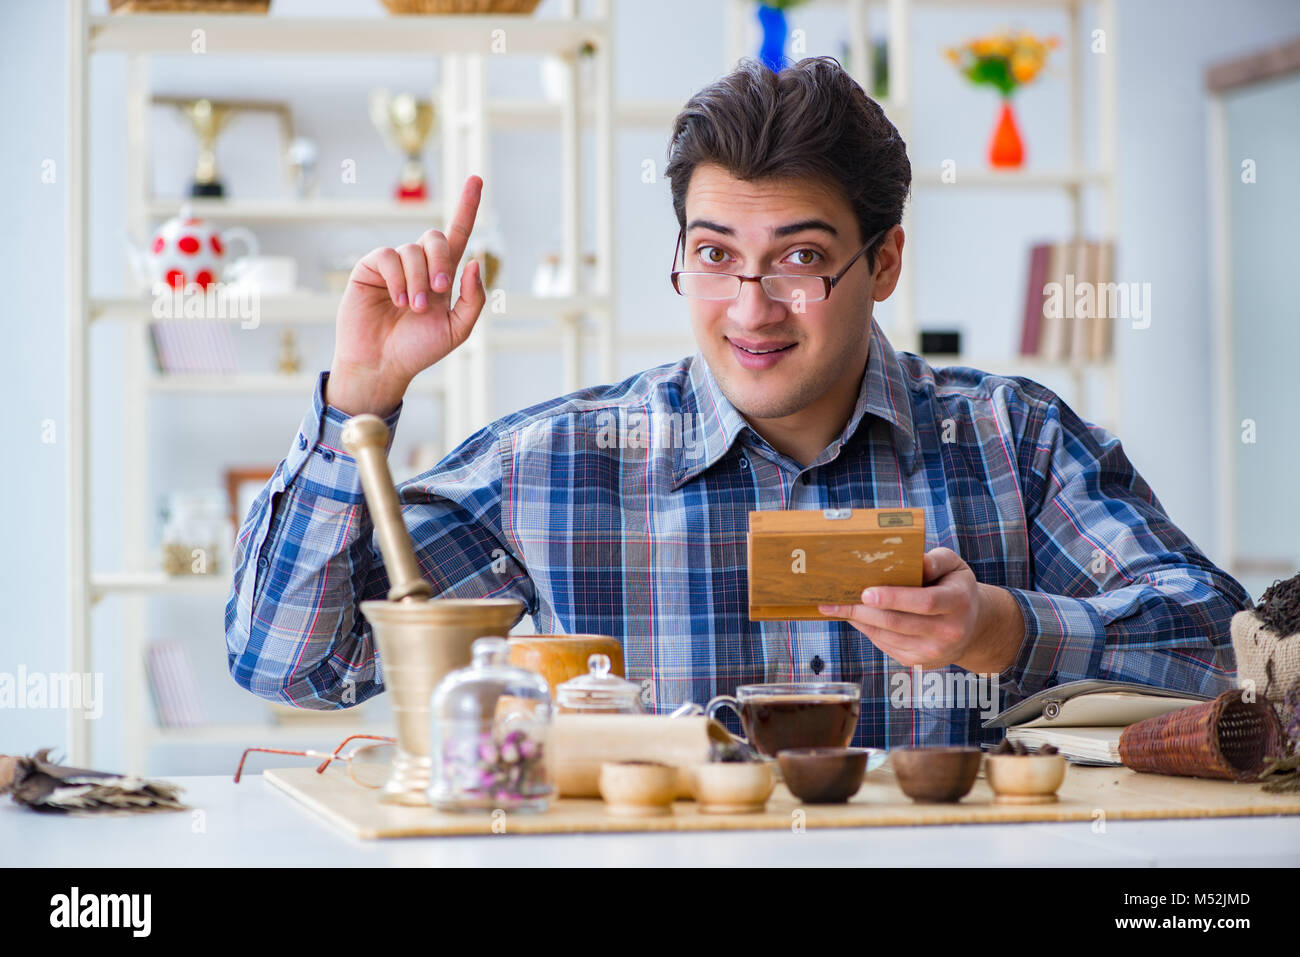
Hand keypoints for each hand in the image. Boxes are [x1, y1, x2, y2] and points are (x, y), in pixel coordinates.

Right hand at [327, 175, 488, 415]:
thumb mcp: (457, 329)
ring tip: (412, 308)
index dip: (467, 207)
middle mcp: (419, 265)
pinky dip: (398, 277)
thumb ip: (473, 298)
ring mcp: (393, 265)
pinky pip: (388, 256)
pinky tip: (397, 300)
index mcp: (442, 276)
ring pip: (413, 250)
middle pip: (435, 237)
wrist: (383, 365)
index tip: (476, 179)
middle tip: (439, 291)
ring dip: (418, 280)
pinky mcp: (370, 268)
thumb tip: (475, 261)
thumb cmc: (418, 349)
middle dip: (441, 261)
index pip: (457, 234)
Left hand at [817, 547, 1024, 672]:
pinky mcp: (917, 662)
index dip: (893, 598)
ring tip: (836, 606)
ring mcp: (932, 651)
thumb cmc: (955, 588)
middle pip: (897, 622)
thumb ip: (934, 560)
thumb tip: (913, 562)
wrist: (973, 627)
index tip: (865, 593)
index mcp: (957, 603)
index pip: (924, 603)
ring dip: (858, 621)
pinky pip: (885, 645)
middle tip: (834, 599)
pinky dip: (866, 630)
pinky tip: (855, 617)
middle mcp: (948, 631)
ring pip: (886, 636)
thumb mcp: (954, 566)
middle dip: (862, 611)